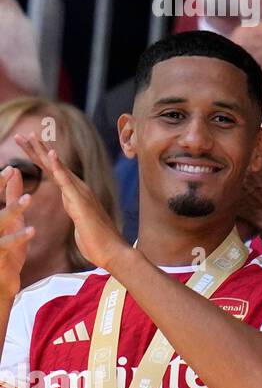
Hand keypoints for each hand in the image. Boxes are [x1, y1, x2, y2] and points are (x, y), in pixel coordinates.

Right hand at [0, 167, 34, 299]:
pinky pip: (6, 245)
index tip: (11, 168)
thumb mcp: (11, 220)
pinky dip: (19, 237)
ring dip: (12, 209)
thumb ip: (11, 196)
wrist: (1, 284)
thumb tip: (14, 169)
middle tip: (11, 171)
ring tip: (29, 197)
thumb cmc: (6, 248)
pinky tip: (33, 229)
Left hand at [16, 134, 127, 274]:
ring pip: (58, 168)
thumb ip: (76, 211)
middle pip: (53, 166)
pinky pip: (66, 182)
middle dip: (37, 149)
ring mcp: (81, 194)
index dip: (39, 158)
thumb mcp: (80, 223)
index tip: (26, 145)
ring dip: (43, 152)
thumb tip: (75, 207)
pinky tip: (50, 155)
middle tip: (21, 134)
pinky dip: (58, 167)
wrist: (113, 253)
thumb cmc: (97, 243)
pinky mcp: (80, 203)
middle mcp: (79, 190)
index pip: (53, 172)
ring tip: (30, 137)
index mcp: (75, 195)